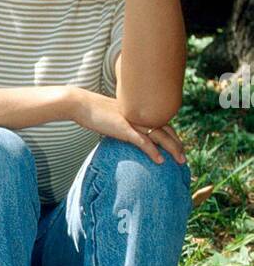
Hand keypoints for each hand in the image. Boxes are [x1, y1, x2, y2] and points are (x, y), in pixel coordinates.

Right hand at [70, 91, 185, 164]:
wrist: (81, 105)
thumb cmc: (94, 112)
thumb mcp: (113, 118)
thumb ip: (123, 124)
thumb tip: (126, 134)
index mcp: (140, 112)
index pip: (162, 124)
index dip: (172, 136)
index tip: (178, 148)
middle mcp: (140, 115)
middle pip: (166, 129)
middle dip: (177, 144)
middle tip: (184, 158)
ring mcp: (133, 121)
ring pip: (159, 135)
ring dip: (172, 148)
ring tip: (180, 160)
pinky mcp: (124, 128)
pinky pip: (142, 141)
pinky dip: (153, 151)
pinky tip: (160, 160)